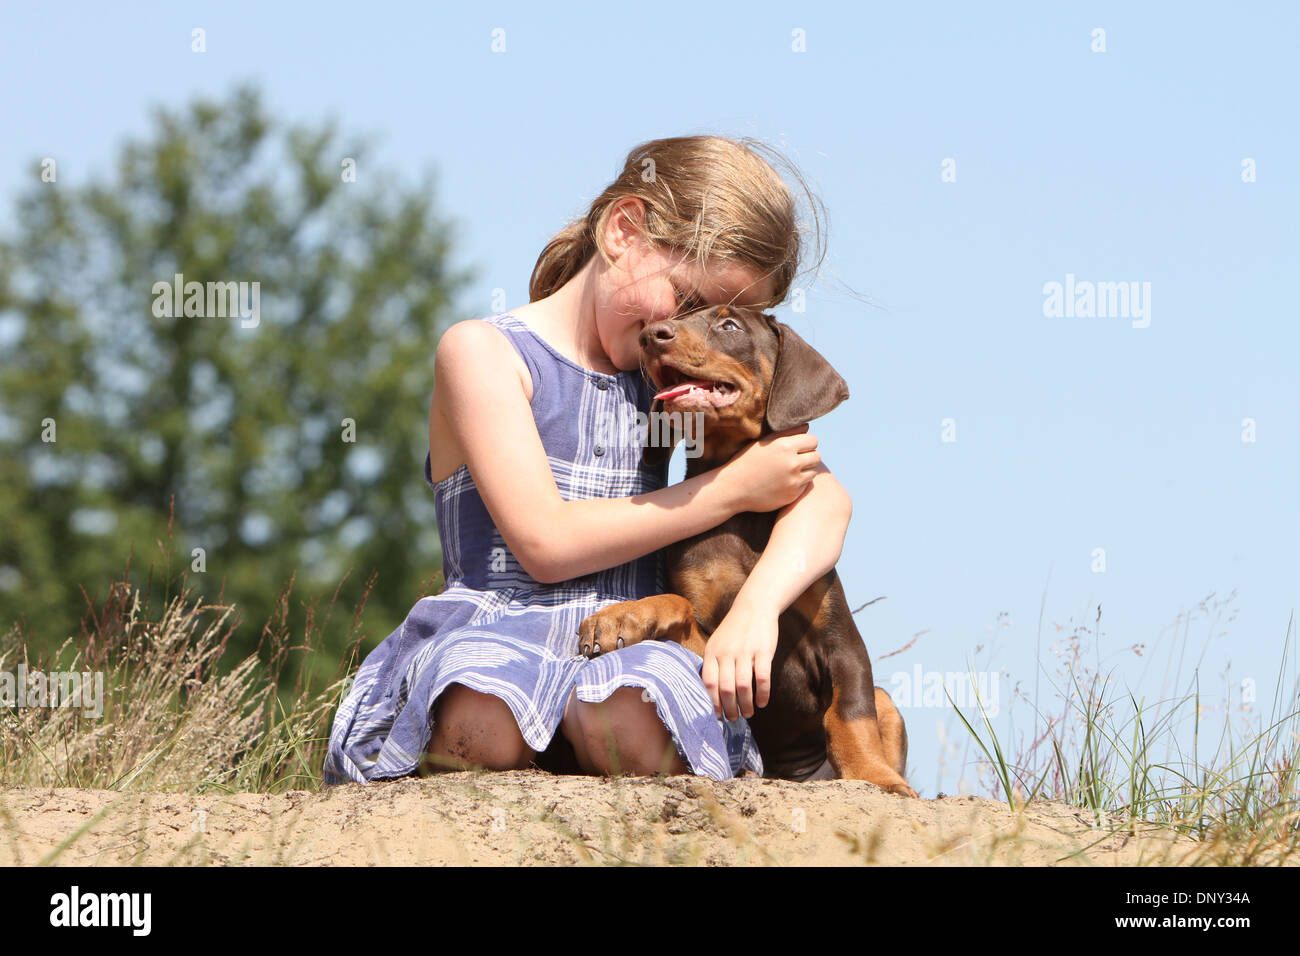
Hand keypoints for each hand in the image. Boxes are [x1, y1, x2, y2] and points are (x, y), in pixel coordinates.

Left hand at [701, 599, 777, 721]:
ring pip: (743, 687)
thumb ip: (713, 664)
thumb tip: (711, 694)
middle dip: (729, 709)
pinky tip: (763, 703)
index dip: (712, 702)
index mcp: (712, 652)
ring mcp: (745, 652)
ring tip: (748, 714)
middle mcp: (727, 653)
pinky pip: (762, 678)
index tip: (716, 715)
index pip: (709, 683)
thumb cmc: (734, 630)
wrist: (754, 605)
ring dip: (746, 705)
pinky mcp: (763, 651)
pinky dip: (762, 694)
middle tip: (733, 719)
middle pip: (726, 689)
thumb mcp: (717, 642)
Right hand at [721, 424, 820, 513]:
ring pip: (813, 471)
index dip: (806, 443)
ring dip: (805, 470)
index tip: (798, 447)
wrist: (733, 488)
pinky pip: (805, 486)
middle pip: (817, 456)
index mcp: (784, 446)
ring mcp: (793, 481)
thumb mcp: (763, 443)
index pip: (813, 440)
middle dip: (808, 456)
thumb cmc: (747, 461)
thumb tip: (807, 427)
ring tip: (788, 471)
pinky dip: (798, 483)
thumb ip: (787, 433)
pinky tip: (783, 482)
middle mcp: (792, 463)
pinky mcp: (792, 495)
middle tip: (794, 459)